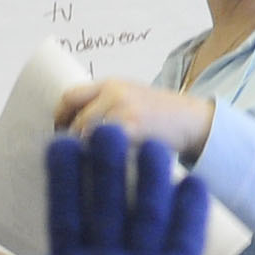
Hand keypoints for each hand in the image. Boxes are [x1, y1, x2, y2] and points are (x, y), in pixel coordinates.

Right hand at [17, 126, 207, 254]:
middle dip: (104, 158)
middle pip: (105, 198)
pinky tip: (193, 183)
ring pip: (148, 208)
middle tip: (106, 127)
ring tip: (153, 144)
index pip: (63, 210)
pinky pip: (184, 238)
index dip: (63, 175)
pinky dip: (190, 209)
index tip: (60, 143)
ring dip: (150, 172)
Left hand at [58, 78, 214, 161]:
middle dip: (69, 141)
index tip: (60, 136)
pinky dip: (98, 159)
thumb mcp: (131, 101)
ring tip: (86, 167)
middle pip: (75, 119)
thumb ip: (104, 109)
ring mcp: (123, 108)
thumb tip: (74, 133)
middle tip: (71, 159)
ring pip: (85, 134)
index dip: (60, 118)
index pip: (69, 97)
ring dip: (82, 153)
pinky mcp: (133, 126)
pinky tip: (102, 170)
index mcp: (109, 84)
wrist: (194, 121)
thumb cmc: (160, 119)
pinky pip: (103, 146)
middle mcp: (113, 92)